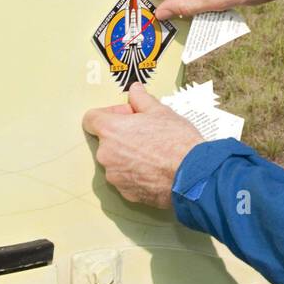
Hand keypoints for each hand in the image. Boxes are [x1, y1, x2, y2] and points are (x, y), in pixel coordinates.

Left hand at [81, 84, 204, 208]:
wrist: (192, 176)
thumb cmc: (176, 141)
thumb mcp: (161, 112)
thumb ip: (141, 100)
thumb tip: (135, 89)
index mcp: (111, 131)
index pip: (91, 119)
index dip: (109, 114)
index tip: (128, 116)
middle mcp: (106, 155)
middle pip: (106, 141)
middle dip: (123, 136)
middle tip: (147, 133)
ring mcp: (115, 177)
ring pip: (116, 162)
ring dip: (129, 156)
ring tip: (154, 154)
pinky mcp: (126, 194)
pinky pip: (126, 179)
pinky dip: (136, 174)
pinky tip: (156, 169)